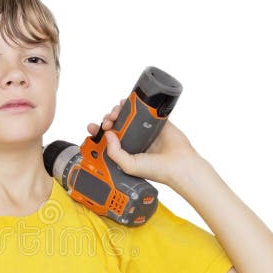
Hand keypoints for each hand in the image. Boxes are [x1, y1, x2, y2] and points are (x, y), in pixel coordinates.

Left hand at [86, 98, 203, 186]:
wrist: (179, 165)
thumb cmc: (157, 170)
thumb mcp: (128, 165)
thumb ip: (114, 152)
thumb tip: (107, 133)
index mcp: (126, 151)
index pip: (108, 139)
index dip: (98, 132)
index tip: (92, 128)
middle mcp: (134, 140)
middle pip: (116, 124)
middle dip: (107, 120)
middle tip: (107, 122)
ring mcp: (145, 129)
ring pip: (127, 115)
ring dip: (118, 111)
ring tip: (116, 113)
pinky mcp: (157, 121)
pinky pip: (144, 108)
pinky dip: (134, 103)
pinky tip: (126, 103)